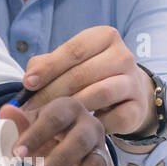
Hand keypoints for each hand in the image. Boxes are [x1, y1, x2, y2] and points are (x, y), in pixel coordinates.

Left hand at [2, 97, 114, 165]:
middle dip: (61, 160)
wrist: (66, 138)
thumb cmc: (46, 130)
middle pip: (80, 141)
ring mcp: (101, 150)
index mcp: (69, 109)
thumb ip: (19, 120)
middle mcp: (90, 127)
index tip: (17, 153)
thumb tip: (6, 112)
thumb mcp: (31, 122)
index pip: (54, 119)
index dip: (35, 135)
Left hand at [22, 26, 154, 145]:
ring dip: (73, 107)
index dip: (49, 67)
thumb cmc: (88, 73)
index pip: (74, 50)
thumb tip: (29, 80)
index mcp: (104, 37)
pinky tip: (77, 128)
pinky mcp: (138, 107)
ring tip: (51, 118)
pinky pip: (115, 117)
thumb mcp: (68, 62)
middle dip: (52, 92)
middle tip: (31, 108)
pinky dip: (94, 124)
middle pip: (83, 73)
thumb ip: (45, 65)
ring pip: (100, 93)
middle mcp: (123, 56)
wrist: (127, 92)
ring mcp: (133, 82)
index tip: (28, 83)